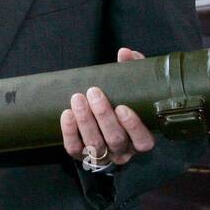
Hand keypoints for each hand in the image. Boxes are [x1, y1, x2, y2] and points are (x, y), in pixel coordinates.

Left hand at [60, 47, 155, 167]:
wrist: (99, 122)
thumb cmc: (121, 103)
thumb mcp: (131, 89)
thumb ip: (132, 71)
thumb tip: (125, 53)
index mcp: (140, 139)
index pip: (143, 141)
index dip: (133, 126)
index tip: (122, 106)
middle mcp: (123, 152)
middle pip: (115, 139)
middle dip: (103, 116)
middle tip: (93, 92)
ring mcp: (102, 156)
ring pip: (95, 144)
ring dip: (85, 121)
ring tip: (77, 98)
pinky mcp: (81, 156)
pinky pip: (74, 148)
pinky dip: (69, 132)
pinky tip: (66, 114)